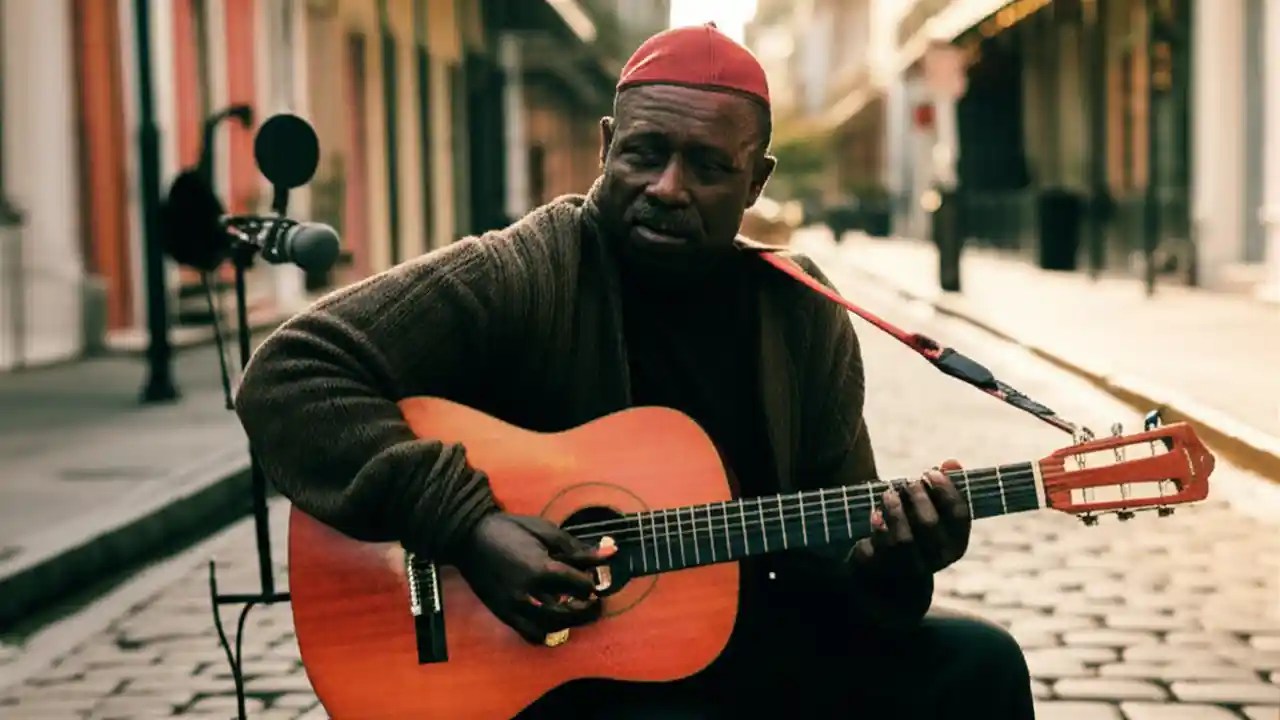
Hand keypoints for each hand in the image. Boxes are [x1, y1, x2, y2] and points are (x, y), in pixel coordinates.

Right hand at [454, 513, 614, 643]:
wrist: (469, 537)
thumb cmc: (509, 529)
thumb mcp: (546, 531)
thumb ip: (578, 548)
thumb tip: (610, 553)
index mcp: (541, 569)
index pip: (579, 586)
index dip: (591, 584)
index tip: (595, 581)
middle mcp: (529, 594)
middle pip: (570, 614)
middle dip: (589, 610)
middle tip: (596, 603)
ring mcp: (515, 608)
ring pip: (552, 627)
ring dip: (570, 623)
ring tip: (576, 611)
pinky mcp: (504, 614)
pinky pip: (530, 635)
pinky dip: (546, 633)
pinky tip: (553, 621)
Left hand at [849, 459, 971, 581]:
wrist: (889, 566)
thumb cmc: (915, 525)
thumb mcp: (933, 507)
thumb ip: (945, 484)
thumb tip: (952, 463)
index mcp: (956, 542)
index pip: (959, 515)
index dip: (945, 490)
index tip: (931, 472)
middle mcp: (938, 558)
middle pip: (929, 524)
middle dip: (917, 497)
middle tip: (908, 482)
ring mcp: (911, 567)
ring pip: (903, 538)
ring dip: (895, 509)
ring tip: (888, 494)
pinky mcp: (886, 569)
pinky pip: (880, 547)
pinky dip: (878, 527)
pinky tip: (876, 514)